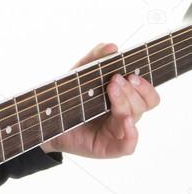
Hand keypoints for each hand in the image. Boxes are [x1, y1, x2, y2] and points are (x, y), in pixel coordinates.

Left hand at [40, 42, 160, 158]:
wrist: (46, 122)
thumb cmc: (68, 100)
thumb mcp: (80, 75)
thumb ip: (94, 58)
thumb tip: (112, 46)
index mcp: (125, 100)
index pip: (148, 94)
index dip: (145, 85)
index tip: (131, 73)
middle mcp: (125, 116)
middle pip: (144, 104)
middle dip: (132, 89)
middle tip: (115, 79)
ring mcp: (118, 132)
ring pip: (134, 117)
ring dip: (125, 101)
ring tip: (111, 88)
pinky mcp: (109, 147)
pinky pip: (129, 145)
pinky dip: (131, 132)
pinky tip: (124, 119)